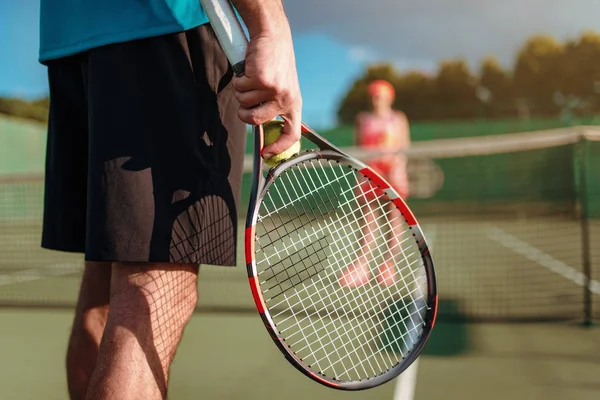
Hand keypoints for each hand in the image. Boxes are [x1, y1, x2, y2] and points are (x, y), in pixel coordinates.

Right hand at [232, 30, 301, 159]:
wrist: (273, 36)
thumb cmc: (274, 62)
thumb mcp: (281, 87)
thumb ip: (274, 106)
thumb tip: (260, 127)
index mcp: (293, 104)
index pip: (292, 134)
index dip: (278, 147)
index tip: (266, 153)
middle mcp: (286, 99)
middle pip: (255, 120)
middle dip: (243, 112)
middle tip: (245, 101)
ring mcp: (274, 89)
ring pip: (244, 102)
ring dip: (242, 89)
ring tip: (252, 77)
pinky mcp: (261, 79)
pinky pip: (239, 87)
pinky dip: (239, 78)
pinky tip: (249, 68)